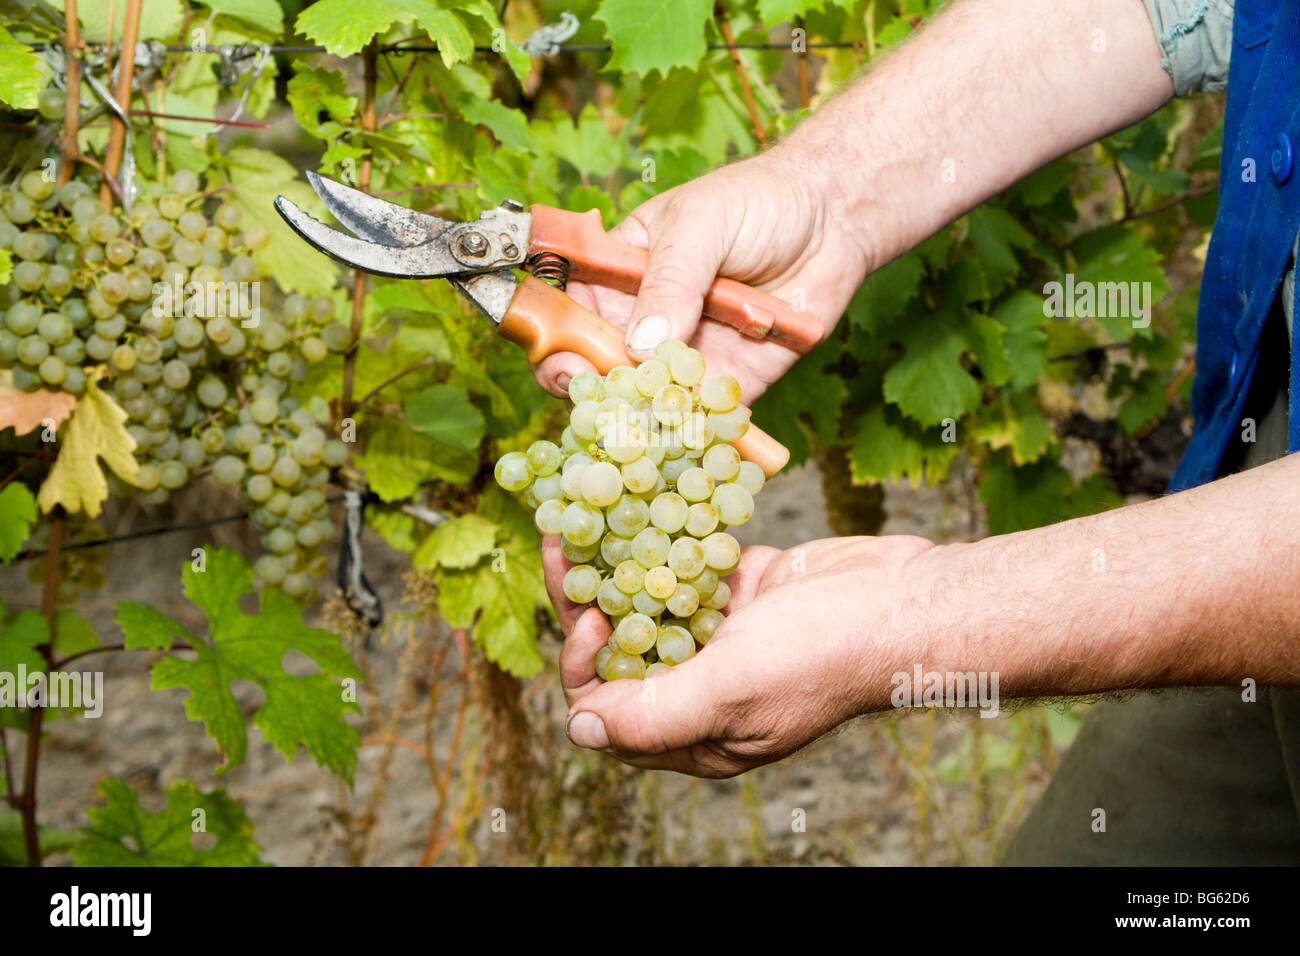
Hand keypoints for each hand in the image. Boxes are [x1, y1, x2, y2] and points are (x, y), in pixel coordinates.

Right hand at [531, 153, 871, 403]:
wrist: (836, 218)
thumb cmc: (759, 201)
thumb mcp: (702, 225)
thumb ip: (671, 280)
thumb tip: (641, 343)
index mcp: (620, 274)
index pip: (570, 314)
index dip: (558, 341)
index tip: (564, 364)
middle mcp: (646, 321)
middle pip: (602, 368)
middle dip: (599, 392)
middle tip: (608, 405)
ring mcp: (687, 355)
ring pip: (651, 400)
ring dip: (648, 419)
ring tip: (651, 428)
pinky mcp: (731, 382)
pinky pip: (707, 416)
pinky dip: (700, 431)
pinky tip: (697, 437)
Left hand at [543, 533, 935, 777]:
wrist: (906, 599)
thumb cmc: (825, 652)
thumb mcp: (732, 689)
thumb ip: (654, 715)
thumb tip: (579, 732)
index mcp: (698, 734)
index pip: (610, 712)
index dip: (585, 669)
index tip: (592, 619)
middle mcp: (702, 687)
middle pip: (618, 650)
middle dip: (585, 603)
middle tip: (563, 544)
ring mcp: (720, 635)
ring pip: (643, 603)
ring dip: (611, 563)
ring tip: (580, 516)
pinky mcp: (737, 588)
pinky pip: (681, 567)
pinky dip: (655, 540)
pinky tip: (629, 504)